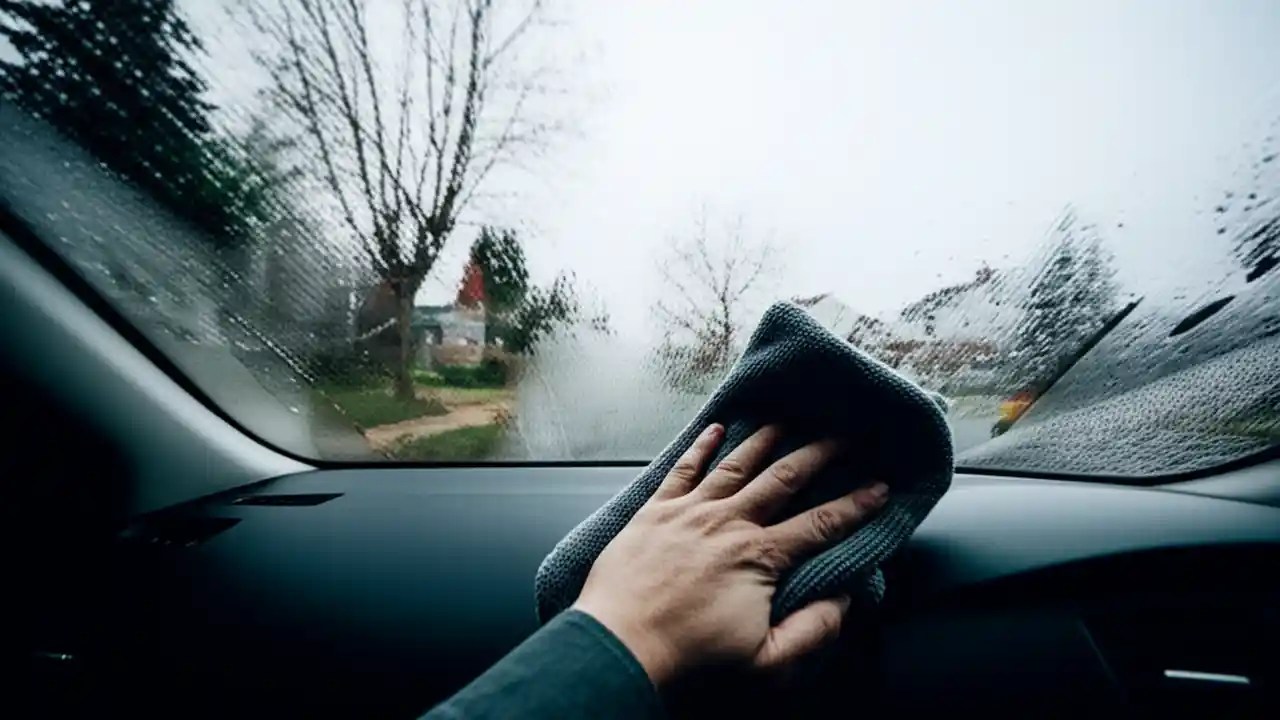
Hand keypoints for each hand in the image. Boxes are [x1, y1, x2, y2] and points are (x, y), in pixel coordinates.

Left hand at [573, 423, 887, 687]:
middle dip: (818, 454)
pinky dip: (701, 447)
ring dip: (764, 441)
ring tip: (787, 422)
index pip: (820, 524)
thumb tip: (844, 601)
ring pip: (735, 465)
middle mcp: (728, 523)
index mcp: (759, 557)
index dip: (855, 505)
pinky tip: (715, 429)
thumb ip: (812, 632)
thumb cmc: (691, 658)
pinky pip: (683, 469)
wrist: (621, 645)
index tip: (880, 486)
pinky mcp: (655, 512)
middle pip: (783, 479)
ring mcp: (689, 512)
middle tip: (843, 436)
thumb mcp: (766, 661)